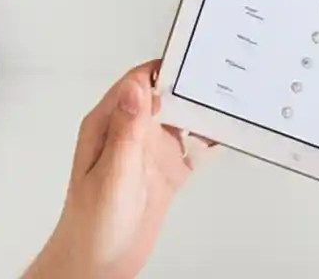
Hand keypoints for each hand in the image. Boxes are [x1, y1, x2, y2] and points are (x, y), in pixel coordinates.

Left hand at [25, 61, 210, 278]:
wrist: (97, 265)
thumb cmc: (91, 225)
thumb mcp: (112, 174)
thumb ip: (126, 131)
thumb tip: (135, 89)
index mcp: (108, 126)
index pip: (138, 82)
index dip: (165, 69)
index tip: (192, 61)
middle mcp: (128, 133)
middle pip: (164, 96)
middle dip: (191, 87)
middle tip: (220, 81)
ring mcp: (147, 151)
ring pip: (180, 118)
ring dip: (202, 112)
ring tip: (227, 104)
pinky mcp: (164, 171)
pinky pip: (191, 147)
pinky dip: (208, 140)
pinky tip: (222, 135)